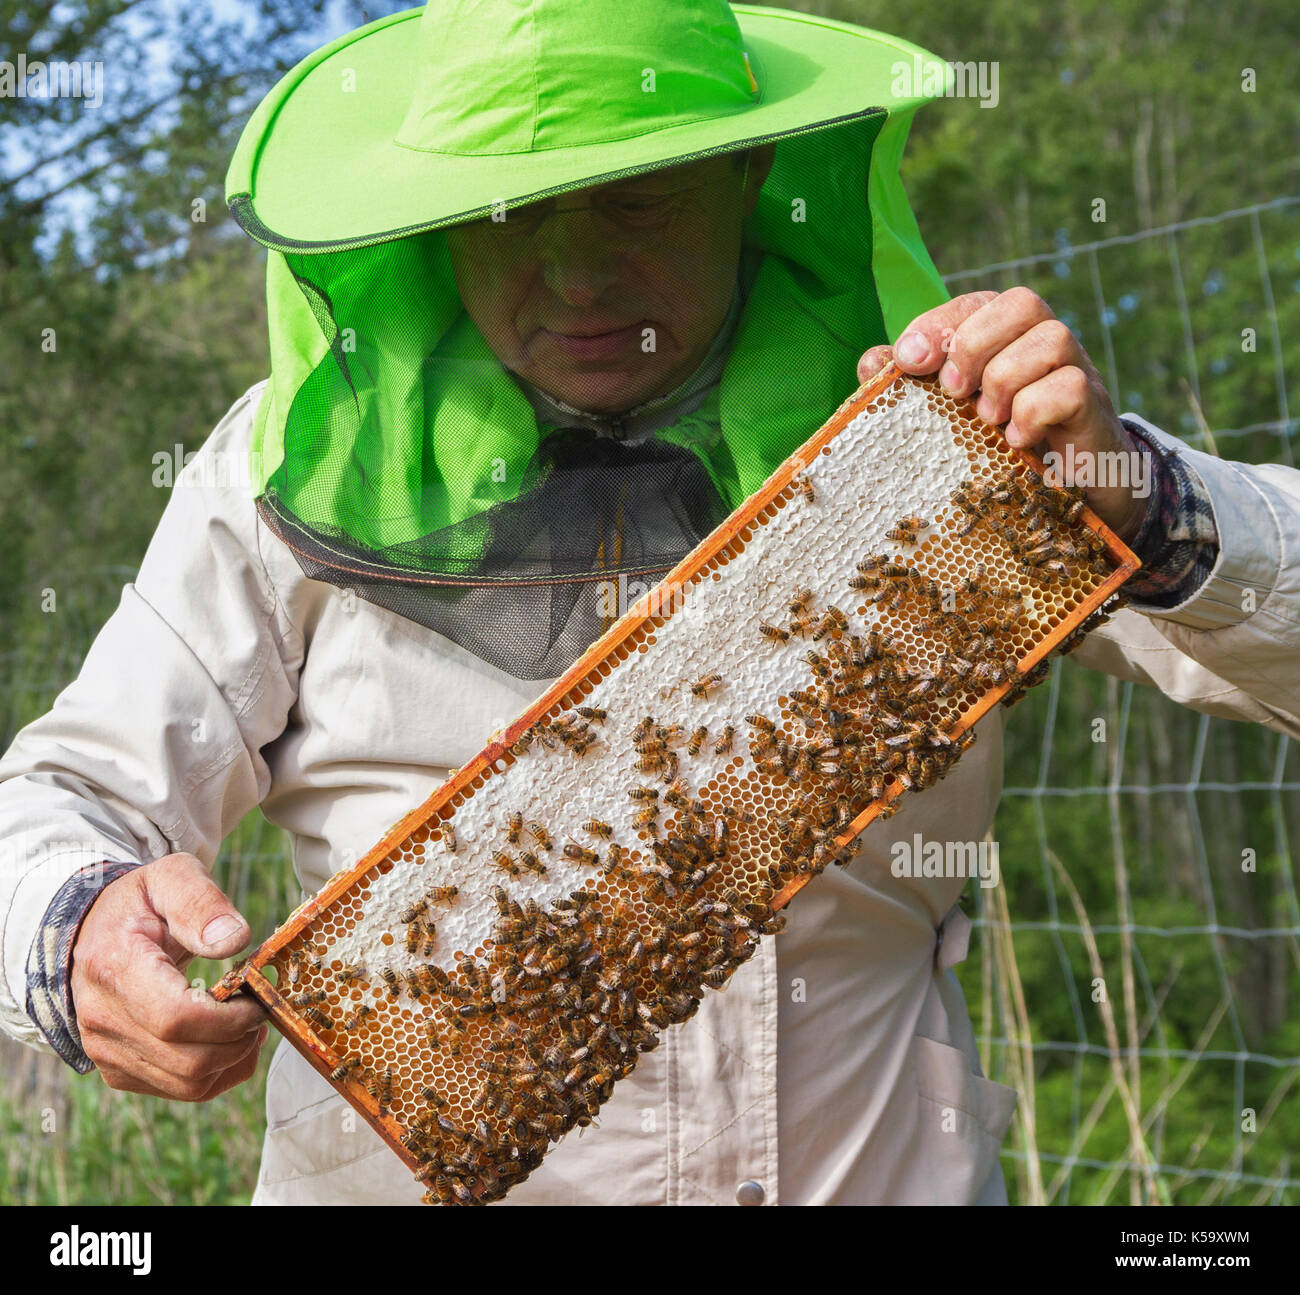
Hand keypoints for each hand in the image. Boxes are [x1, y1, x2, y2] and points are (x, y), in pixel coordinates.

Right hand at [70, 853, 267, 1099]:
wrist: (90, 931)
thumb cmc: (138, 903)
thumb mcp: (170, 878)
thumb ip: (201, 903)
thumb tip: (235, 940)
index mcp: (113, 968)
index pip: (175, 1018)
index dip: (229, 1018)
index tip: (257, 997)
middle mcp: (102, 1020)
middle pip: (188, 1061)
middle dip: (241, 1040)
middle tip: (261, 1008)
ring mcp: (107, 1052)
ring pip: (188, 1085)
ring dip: (235, 1059)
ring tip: (250, 1023)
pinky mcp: (119, 1070)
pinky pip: (179, 1090)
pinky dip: (218, 1073)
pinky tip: (231, 1040)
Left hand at [859, 288, 1150, 542]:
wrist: (1066, 501)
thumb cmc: (999, 450)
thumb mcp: (952, 417)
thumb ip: (912, 388)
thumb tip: (871, 361)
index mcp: (1006, 338)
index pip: (976, 303)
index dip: (939, 323)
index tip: (908, 362)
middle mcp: (1044, 345)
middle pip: (1021, 303)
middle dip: (974, 345)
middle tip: (953, 392)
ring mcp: (1076, 372)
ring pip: (1052, 337)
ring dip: (1005, 380)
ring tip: (988, 421)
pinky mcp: (1093, 409)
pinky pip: (1069, 387)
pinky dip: (1034, 411)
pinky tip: (1016, 441)